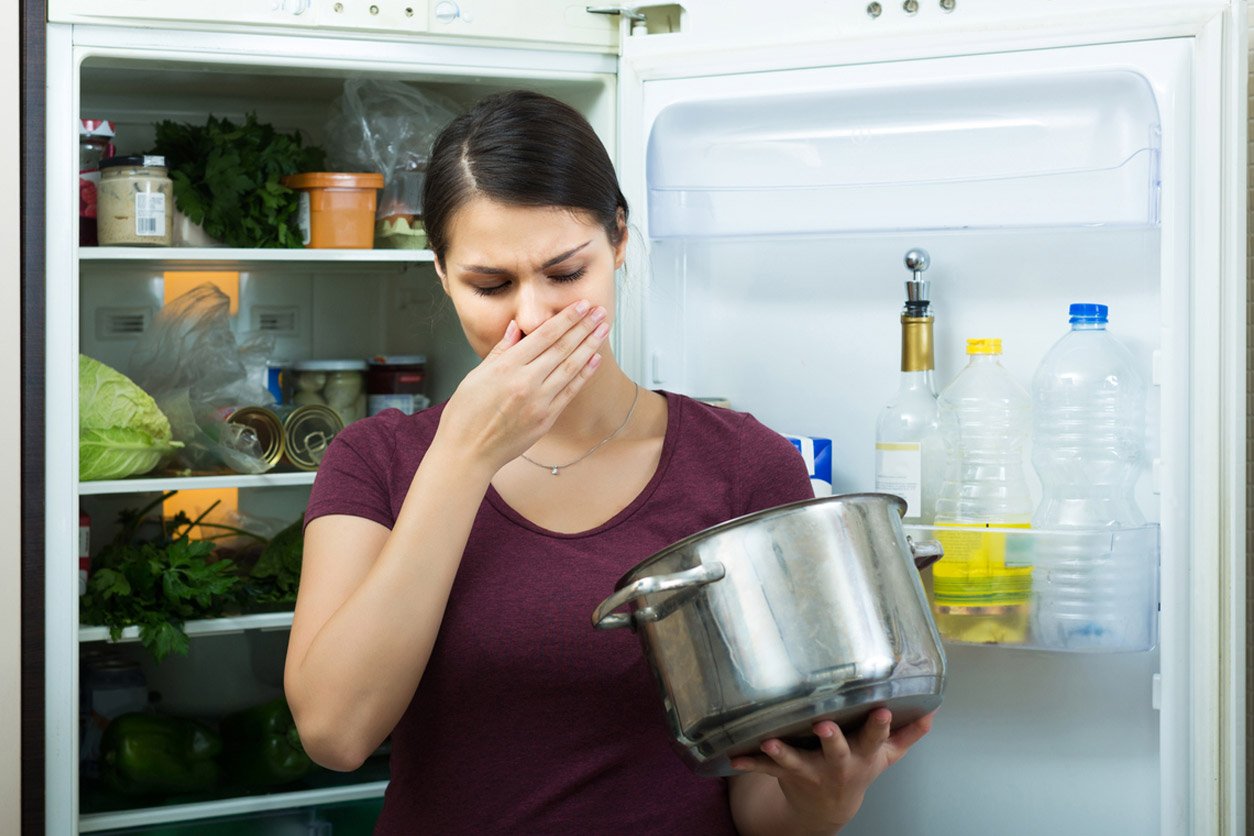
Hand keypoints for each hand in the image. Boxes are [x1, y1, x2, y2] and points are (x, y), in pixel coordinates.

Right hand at [435, 300, 609, 473]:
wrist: (468, 453)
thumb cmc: (465, 416)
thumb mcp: (475, 375)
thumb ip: (500, 350)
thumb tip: (517, 327)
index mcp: (505, 367)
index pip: (543, 335)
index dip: (566, 318)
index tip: (581, 306)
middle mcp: (525, 382)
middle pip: (562, 348)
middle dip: (584, 327)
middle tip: (600, 311)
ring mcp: (539, 401)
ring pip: (571, 367)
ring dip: (590, 346)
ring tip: (603, 329)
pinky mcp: (546, 418)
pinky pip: (570, 391)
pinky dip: (584, 373)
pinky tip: (595, 358)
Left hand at [730, 709, 934, 832]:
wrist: (827, 809)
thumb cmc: (856, 771)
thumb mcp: (884, 757)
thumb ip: (906, 734)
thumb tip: (932, 710)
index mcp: (861, 756)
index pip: (874, 738)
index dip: (879, 725)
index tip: (881, 708)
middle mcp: (836, 765)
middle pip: (836, 750)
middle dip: (831, 738)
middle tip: (823, 724)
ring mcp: (809, 771)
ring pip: (795, 761)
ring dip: (782, 751)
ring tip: (768, 740)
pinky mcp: (785, 774)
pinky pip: (764, 768)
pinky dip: (749, 761)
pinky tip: (733, 754)